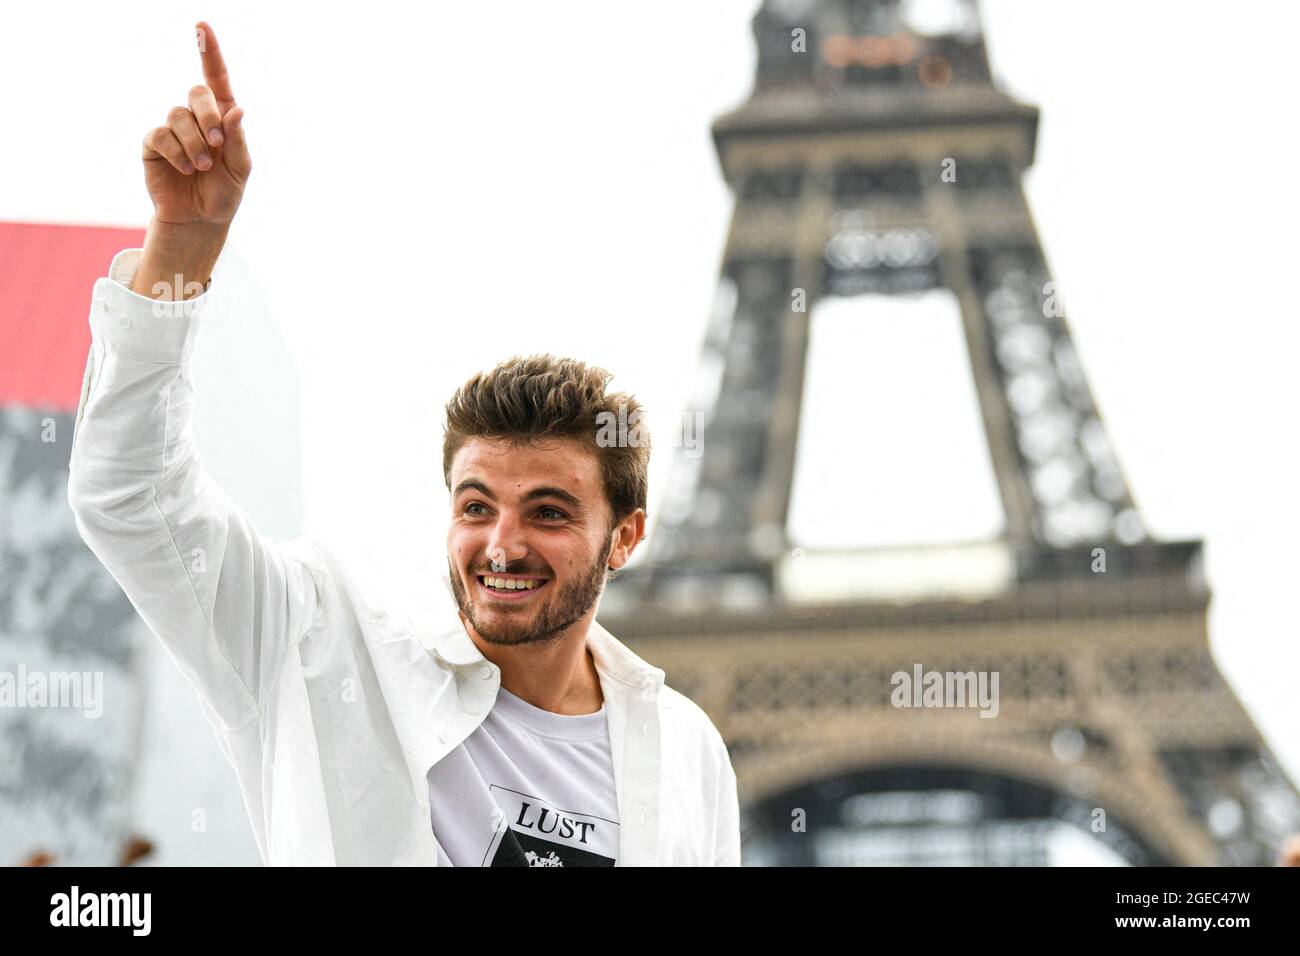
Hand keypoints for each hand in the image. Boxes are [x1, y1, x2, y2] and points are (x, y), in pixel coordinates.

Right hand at [140, 21, 250, 226]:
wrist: (199, 220)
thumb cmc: (224, 194)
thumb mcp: (240, 170)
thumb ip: (238, 140)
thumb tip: (237, 109)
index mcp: (223, 119)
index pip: (217, 80)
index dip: (209, 52)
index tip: (202, 26)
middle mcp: (197, 118)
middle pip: (197, 93)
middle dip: (209, 116)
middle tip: (218, 143)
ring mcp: (173, 129)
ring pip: (178, 115)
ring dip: (194, 142)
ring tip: (203, 167)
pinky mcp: (154, 143)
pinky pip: (161, 134)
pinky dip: (177, 151)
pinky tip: (187, 168)